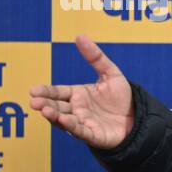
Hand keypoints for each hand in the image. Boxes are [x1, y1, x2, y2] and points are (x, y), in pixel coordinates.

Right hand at [29, 35, 133, 149]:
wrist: (138, 117)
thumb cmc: (121, 98)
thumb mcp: (111, 73)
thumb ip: (95, 57)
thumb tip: (79, 36)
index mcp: (78, 95)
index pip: (58, 92)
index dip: (46, 91)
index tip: (33, 90)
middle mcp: (77, 109)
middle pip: (57, 106)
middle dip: (45, 104)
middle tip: (34, 102)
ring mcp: (84, 123)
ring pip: (65, 120)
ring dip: (54, 116)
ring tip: (45, 111)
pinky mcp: (93, 135)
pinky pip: (81, 131)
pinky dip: (72, 126)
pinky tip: (64, 120)